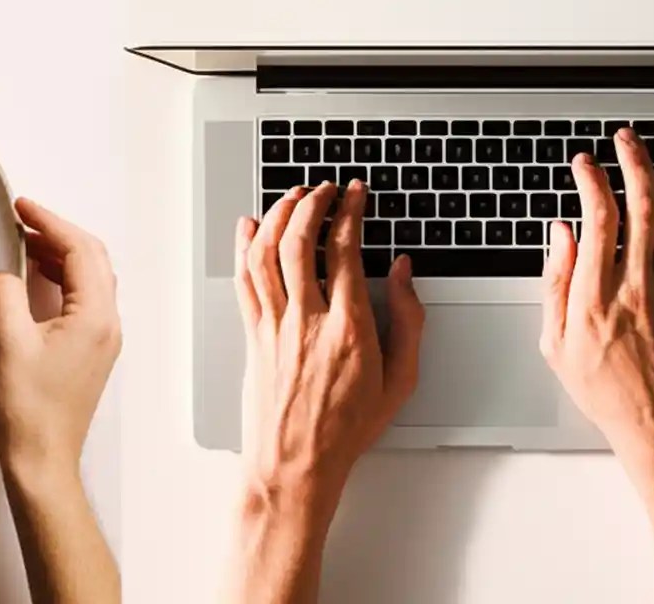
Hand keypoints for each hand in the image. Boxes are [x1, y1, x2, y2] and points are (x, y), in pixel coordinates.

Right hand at [0, 198, 120, 474]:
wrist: (43, 459)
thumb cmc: (27, 409)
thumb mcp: (8, 343)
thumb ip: (5, 295)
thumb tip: (5, 273)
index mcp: (95, 316)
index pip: (80, 250)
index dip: (50, 221)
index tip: (21, 205)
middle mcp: (108, 323)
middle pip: (92, 259)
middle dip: (58, 232)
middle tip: (23, 217)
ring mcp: (103, 338)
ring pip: (90, 278)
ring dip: (60, 254)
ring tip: (24, 240)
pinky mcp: (92, 350)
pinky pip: (84, 299)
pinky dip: (62, 278)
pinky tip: (36, 276)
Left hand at [235, 181, 423, 515]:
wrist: (295, 464)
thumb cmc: (347, 429)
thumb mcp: (400, 380)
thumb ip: (409, 320)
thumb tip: (403, 271)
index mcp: (349, 328)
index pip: (345, 249)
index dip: (350, 211)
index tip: (356, 193)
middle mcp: (307, 320)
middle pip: (300, 241)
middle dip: (312, 202)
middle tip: (323, 188)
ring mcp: (274, 327)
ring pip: (267, 253)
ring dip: (278, 216)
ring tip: (292, 197)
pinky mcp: (252, 336)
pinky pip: (244, 280)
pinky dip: (245, 247)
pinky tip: (250, 228)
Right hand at [540, 130, 653, 480]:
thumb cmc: (606, 390)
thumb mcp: (555, 344)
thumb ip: (555, 284)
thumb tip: (561, 238)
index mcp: (593, 296)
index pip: (596, 221)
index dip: (590, 183)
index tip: (583, 166)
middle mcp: (634, 285)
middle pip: (638, 206)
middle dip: (628, 163)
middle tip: (620, 141)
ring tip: (644, 153)